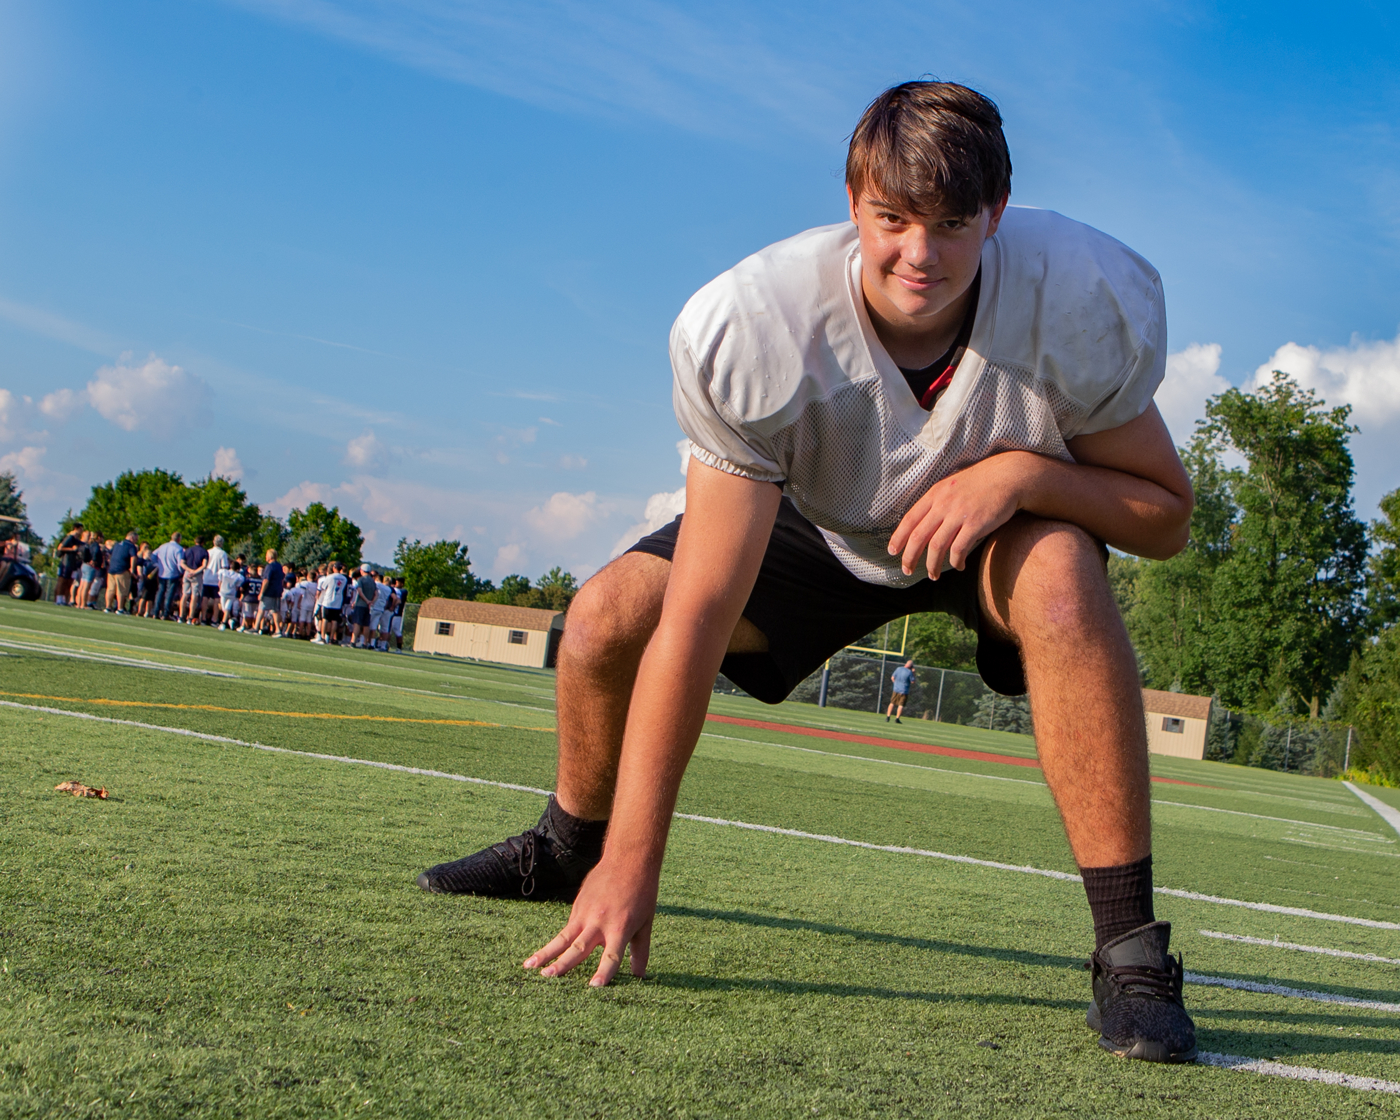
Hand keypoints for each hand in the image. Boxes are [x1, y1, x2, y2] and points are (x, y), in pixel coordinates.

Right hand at [523, 855, 657, 986]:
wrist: (628, 860)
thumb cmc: (642, 892)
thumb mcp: (646, 923)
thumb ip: (640, 950)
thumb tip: (640, 976)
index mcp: (620, 928)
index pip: (611, 955)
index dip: (604, 972)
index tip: (594, 987)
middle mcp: (599, 922)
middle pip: (578, 948)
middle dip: (562, 964)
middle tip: (547, 977)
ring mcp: (586, 912)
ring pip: (563, 936)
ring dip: (545, 952)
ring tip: (528, 966)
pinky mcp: (578, 905)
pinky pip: (567, 927)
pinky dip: (557, 941)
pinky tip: (544, 954)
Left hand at [888, 453, 1039, 578]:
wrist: (1008, 476)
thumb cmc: (981, 483)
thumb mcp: (952, 486)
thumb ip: (938, 503)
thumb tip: (924, 524)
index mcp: (935, 494)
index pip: (910, 519)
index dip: (898, 537)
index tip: (893, 551)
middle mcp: (944, 504)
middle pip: (918, 536)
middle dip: (910, 557)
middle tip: (906, 570)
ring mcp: (959, 514)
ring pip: (936, 547)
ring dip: (932, 565)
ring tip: (933, 575)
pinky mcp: (976, 524)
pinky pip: (959, 549)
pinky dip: (955, 561)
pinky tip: (958, 566)